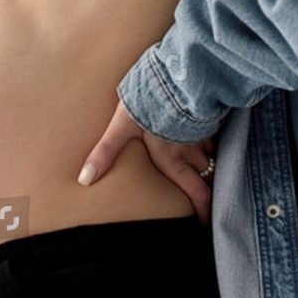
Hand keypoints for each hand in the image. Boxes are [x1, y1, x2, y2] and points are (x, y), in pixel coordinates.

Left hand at [77, 101, 216, 223]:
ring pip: (211, 156)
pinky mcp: (205, 116)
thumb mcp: (122, 126)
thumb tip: (84, 179)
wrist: (175, 72)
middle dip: (208, 193)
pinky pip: (212, 136)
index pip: (196, 193)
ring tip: (205, 174)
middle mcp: (191, 151)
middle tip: (209, 205)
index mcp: (172, 159)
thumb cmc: (148, 101)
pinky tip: (204, 140)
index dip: (203, 212)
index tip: (205, 225)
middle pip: (205, 177)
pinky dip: (211, 144)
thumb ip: (105, 152)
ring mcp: (201, 133)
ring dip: (209, 166)